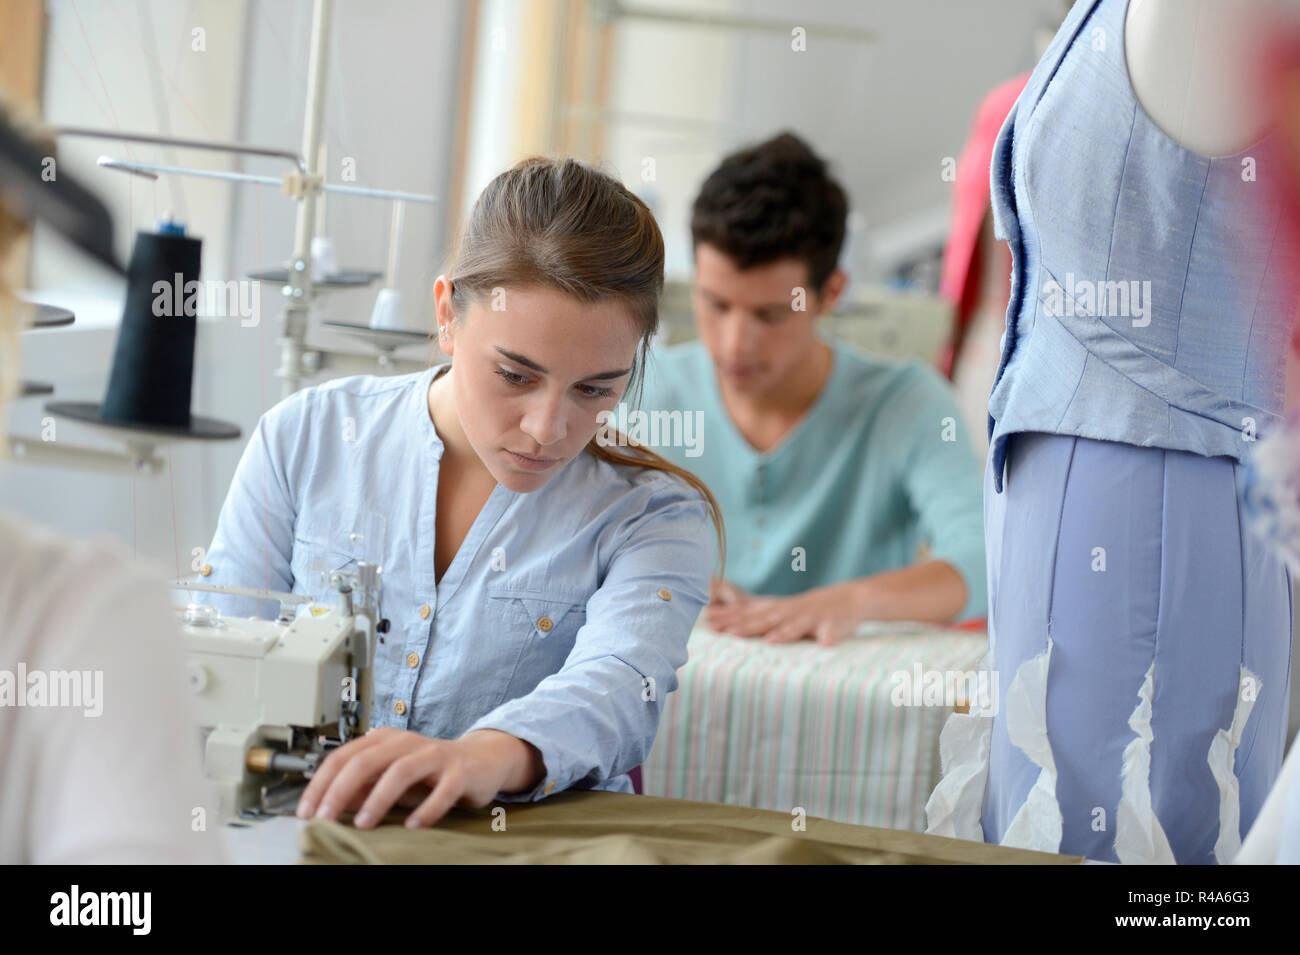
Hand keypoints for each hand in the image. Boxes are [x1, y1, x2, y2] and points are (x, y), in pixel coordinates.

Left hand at [294, 727, 525, 828]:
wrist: (481, 761)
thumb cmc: (430, 771)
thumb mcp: (390, 779)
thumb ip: (362, 788)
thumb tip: (329, 804)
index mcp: (384, 739)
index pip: (343, 756)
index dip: (321, 784)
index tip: (306, 812)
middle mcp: (407, 741)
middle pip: (366, 760)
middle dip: (340, 791)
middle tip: (324, 819)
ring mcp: (435, 754)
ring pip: (400, 771)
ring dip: (378, 799)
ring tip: (363, 824)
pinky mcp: (460, 772)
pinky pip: (442, 790)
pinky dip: (425, 810)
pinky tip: (412, 826)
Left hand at [705, 581, 865, 646]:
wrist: (850, 598)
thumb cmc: (808, 609)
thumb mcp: (779, 609)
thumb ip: (754, 614)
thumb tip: (718, 618)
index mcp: (778, 610)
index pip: (749, 613)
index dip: (730, 618)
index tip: (709, 622)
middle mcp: (792, 612)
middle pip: (767, 619)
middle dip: (749, 626)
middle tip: (729, 633)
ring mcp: (813, 617)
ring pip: (797, 625)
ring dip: (785, 633)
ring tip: (772, 640)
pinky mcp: (835, 624)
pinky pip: (831, 631)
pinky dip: (828, 636)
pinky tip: (825, 643)